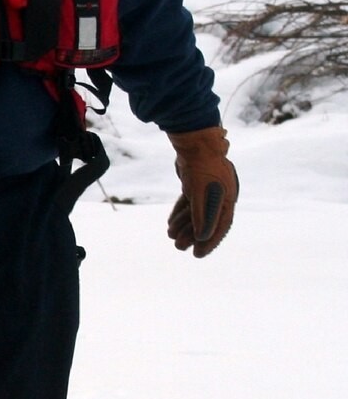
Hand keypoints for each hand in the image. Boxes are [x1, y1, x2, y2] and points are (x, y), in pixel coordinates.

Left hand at [166, 126, 237, 257]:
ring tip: (170, 237)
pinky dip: (180, 213)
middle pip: (207, 221)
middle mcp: (221, 194)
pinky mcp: (196, 183)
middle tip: (179, 248)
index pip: (221, 226)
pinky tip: (170, 224)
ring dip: (184, 225)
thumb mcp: (200, 194)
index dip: (210, 242)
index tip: (198, 255)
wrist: (194, 142)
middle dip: (193, 236)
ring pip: (197, 212)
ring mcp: (208, 188)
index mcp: (228, 198)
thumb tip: (202, 238)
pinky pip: (190, 203)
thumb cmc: (200, 167)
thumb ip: (203, 215)